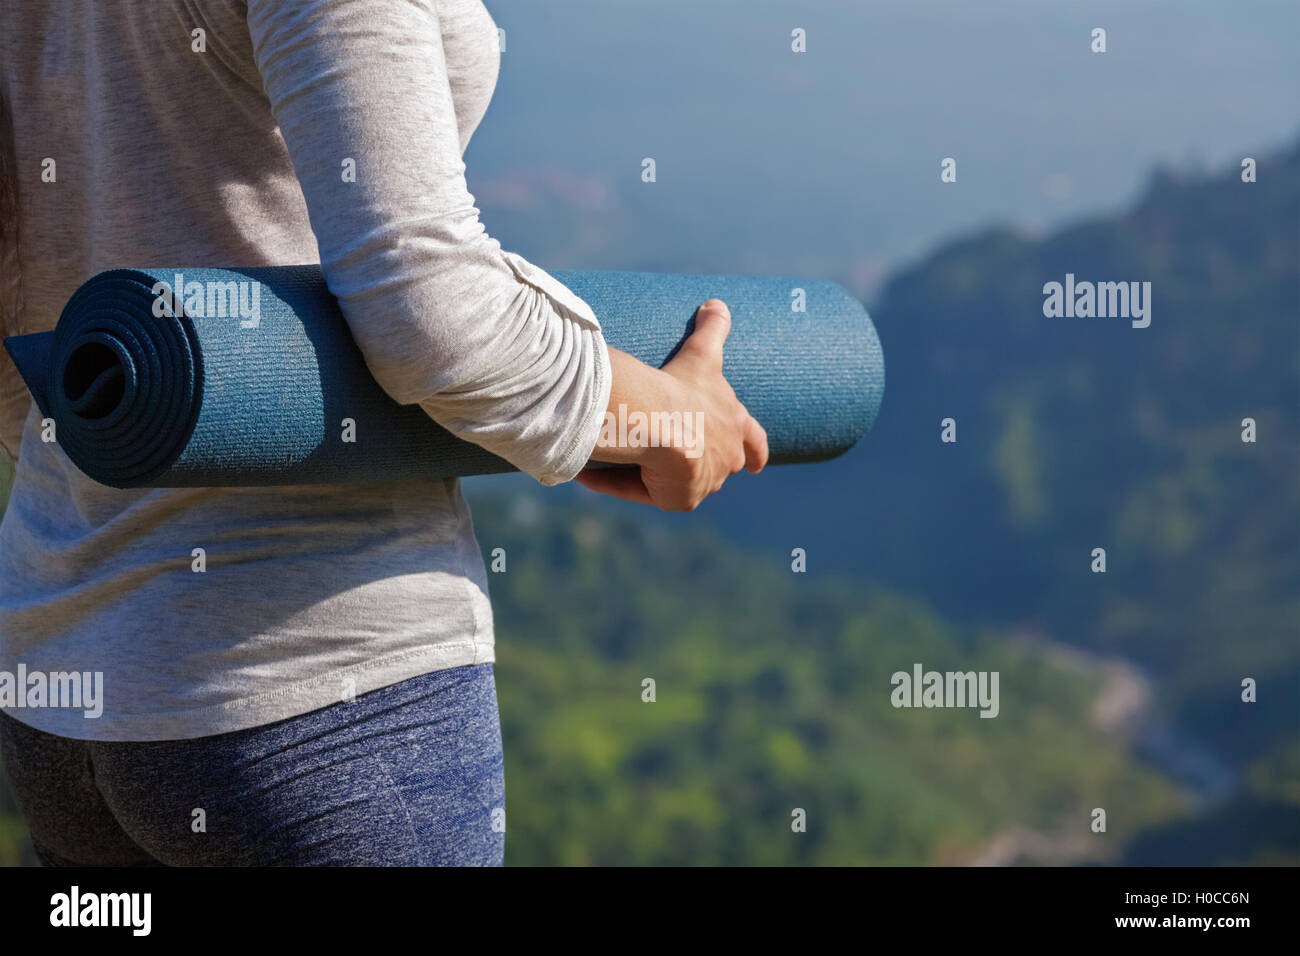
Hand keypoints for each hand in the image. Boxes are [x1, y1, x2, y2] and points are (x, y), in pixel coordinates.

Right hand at [577, 299, 768, 510]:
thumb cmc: (685, 386)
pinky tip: (590, 475)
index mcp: (736, 426)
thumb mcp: (703, 354)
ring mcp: (704, 482)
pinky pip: (643, 491)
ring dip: (653, 471)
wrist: (666, 422)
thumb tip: (715, 302)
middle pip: (717, 467)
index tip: (758, 465)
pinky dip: (618, 481)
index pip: (754, 442)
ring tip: (622, 457)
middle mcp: (726, 459)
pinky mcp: (679, 499)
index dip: (757, 451)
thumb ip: (712, 329)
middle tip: (676, 458)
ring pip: (676, 480)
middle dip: (698, 463)